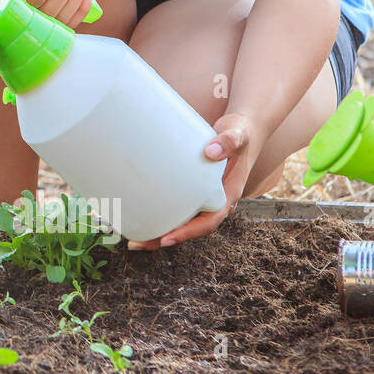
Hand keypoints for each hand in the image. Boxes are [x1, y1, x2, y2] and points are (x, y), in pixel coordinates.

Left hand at [127, 112, 262, 250]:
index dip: (188, 233)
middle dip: (164, 237)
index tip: (166, 239)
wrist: (241, 130)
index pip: (208, 222)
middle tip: (137, 244)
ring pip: (181, 218)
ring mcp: (202, 195)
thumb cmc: (240, 132)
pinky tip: (136, 210)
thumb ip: (228, 141)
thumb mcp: (237, 134)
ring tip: (131, 237)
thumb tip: (211, 151)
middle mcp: (214, 200)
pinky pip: (176, 203)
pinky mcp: (192, 186)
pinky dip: (158, 210)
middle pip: (189, 227)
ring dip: (158, 229)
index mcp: (227, 194)